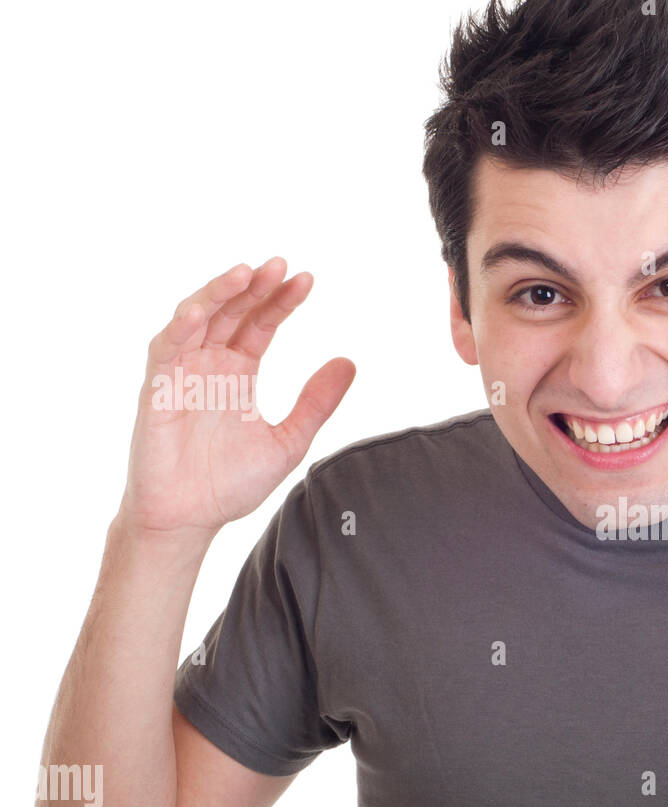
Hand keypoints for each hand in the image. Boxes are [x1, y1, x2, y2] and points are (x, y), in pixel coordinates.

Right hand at [119, 258, 355, 539]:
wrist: (192, 519)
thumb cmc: (231, 483)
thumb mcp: (289, 440)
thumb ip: (317, 403)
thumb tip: (349, 362)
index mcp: (238, 371)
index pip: (261, 323)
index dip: (281, 301)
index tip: (308, 280)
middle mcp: (208, 363)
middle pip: (231, 311)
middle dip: (254, 287)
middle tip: (281, 265)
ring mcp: (181, 373)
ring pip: (196, 318)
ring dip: (218, 294)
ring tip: (244, 273)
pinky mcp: (156, 389)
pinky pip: (165, 350)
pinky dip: (180, 328)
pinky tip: (200, 312)